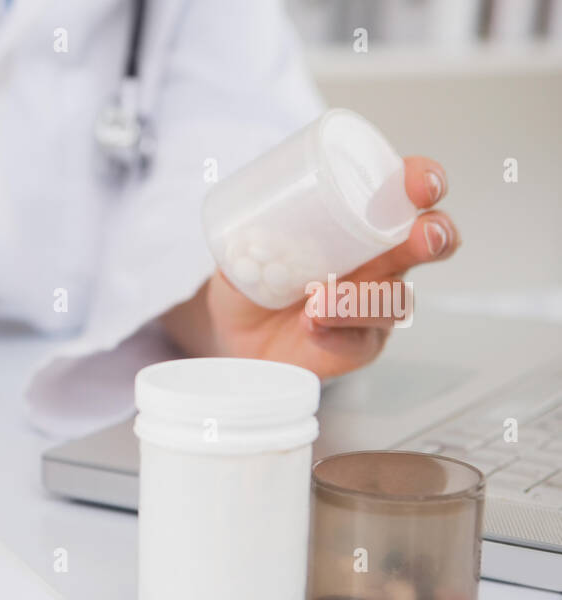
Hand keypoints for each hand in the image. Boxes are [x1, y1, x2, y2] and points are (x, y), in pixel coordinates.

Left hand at [164, 156, 459, 378]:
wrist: (239, 336)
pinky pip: (359, 340)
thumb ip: (245, 237)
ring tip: (317, 303)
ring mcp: (374, 303)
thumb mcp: (243, 248)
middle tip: (422, 236)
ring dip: (362, 298)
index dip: (423, 181)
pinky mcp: (358, 344)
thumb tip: (243, 233)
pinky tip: (312, 327)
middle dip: (435, 235)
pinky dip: (336, 333)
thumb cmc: (257, 280)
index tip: (420, 184)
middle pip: (429, 242)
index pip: (406, 192)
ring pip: (394, 298)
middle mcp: (381, 259)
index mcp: (362, 221)